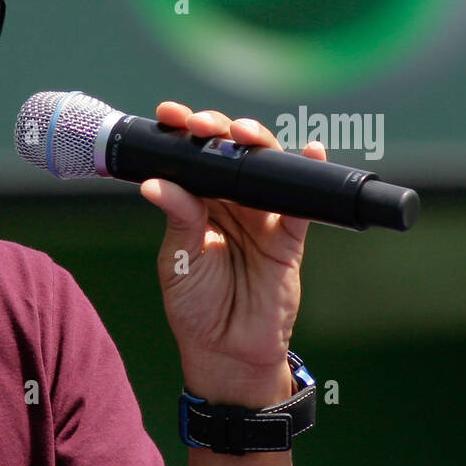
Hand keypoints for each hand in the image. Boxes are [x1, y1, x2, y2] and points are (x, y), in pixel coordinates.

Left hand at [139, 102, 326, 405]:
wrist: (226, 351)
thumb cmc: (195, 305)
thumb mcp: (177, 260)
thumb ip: (178, 219)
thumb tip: (157, 183)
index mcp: (197, 203)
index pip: (193, 158)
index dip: (184, 133)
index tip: (169, 114)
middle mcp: (231, 203)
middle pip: (231, 153)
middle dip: (218, 130)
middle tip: (202, 124)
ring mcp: (262, 217)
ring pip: (266, 168)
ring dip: (258, 144)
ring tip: (244, 135)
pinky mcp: (289, 237)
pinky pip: (302, 202)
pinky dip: (308, 174)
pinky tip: (309, 150)